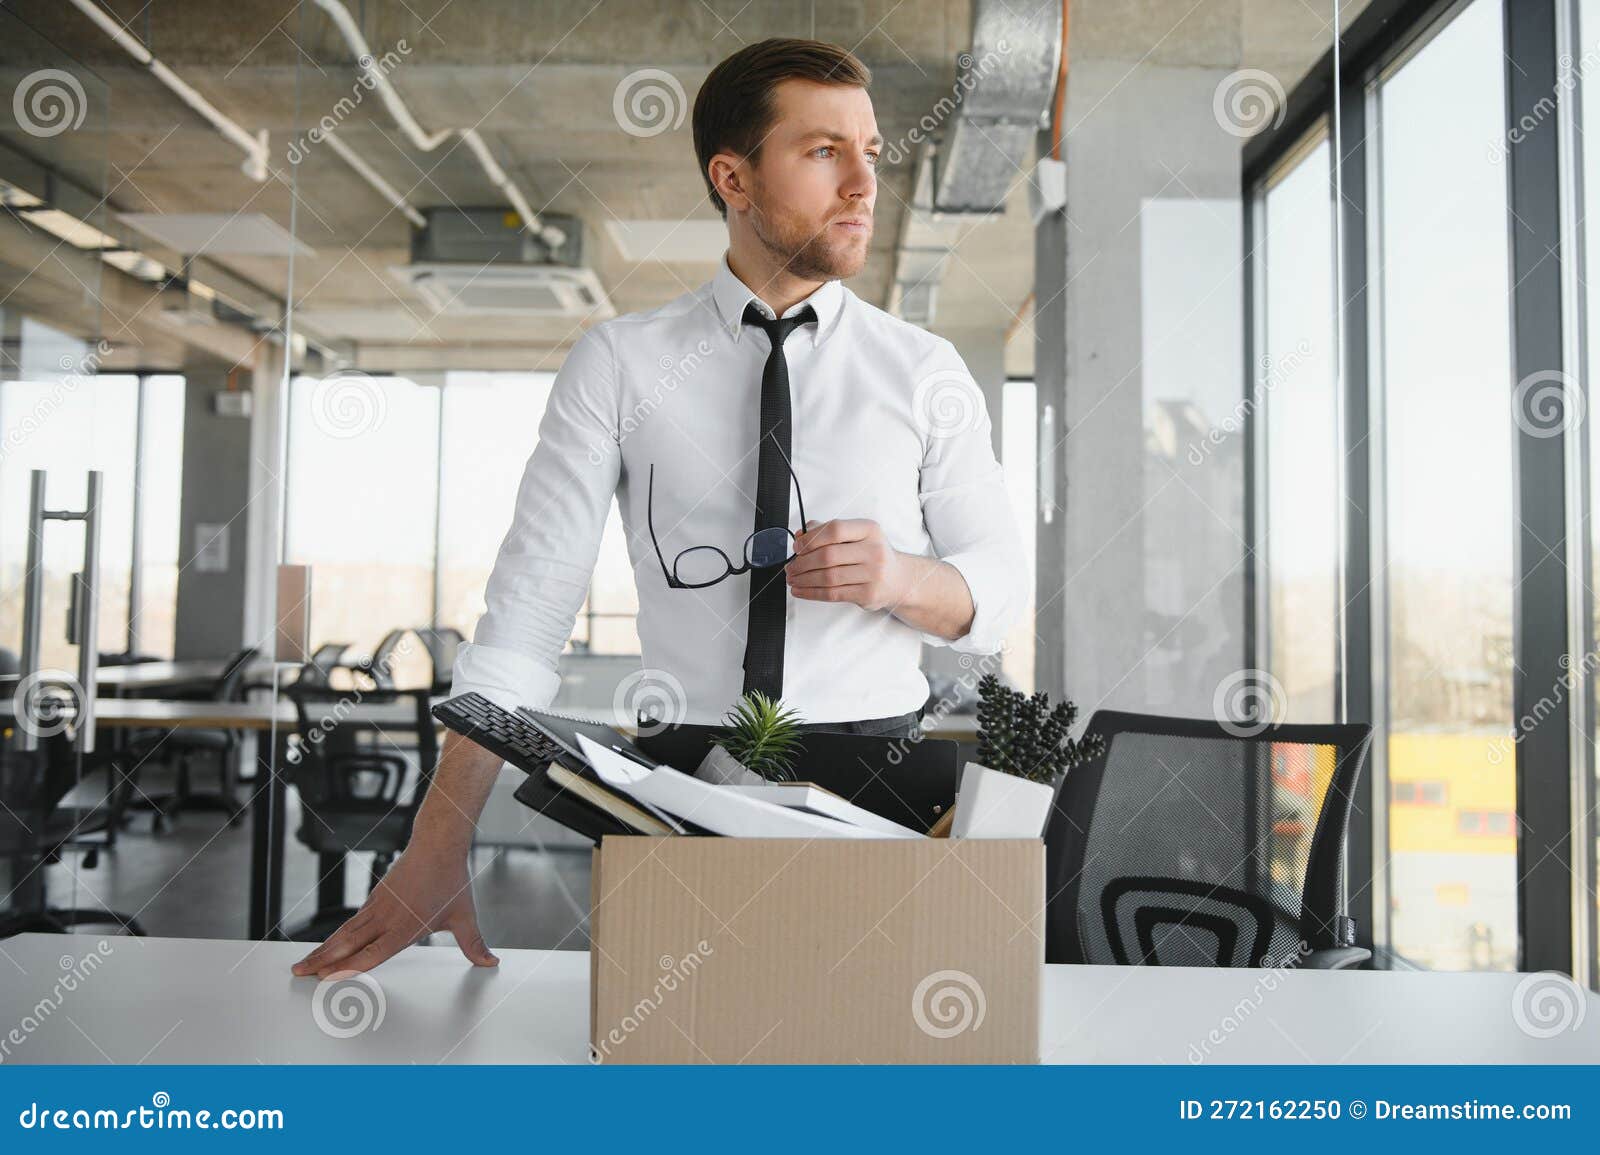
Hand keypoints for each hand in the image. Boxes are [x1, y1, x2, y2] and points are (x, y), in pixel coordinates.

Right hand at [289, 841, 496, 978]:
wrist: (438, 845)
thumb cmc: (451, 881)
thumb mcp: (464, 917)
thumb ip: (474, 945)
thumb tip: (491, 964)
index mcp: (405, 928)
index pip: (372, 953)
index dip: (348, 966)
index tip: (326, 977)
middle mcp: (386, 919)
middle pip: (348, 943)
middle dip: (322, 960)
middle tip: (299, 973)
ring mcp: (377, 907)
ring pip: (345, 932)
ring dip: (323, 949)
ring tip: (302, 964)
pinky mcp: (375, 898)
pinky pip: (352, 921)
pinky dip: (336, 935)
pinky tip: (326, 945)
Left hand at [785, 518, 908, 612]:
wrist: (899, 579)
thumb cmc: (872, 555)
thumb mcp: (857, 535)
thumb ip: (828, 531)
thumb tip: (800, 535)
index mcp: (869, 530)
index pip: (835, 530)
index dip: (811, 538)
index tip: (797, 546)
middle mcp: (874, 550)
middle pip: (828, 556)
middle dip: (803, 563)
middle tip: (791, 567)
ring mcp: (873, 574)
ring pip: (828, 577)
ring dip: (804, 579)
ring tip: (793, 579)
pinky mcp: (868, 594)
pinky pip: (833, 594)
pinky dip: (812, 593)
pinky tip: (801, 590)